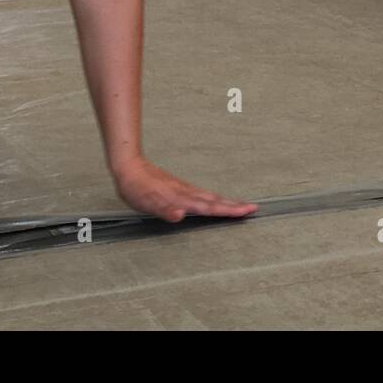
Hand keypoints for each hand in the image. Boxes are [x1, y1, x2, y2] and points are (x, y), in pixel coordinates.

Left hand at [113, 156, 257, 222]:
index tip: (247, 211)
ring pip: (210, 196)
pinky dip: (214, 199)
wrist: (129, 166)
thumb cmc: (136, 187)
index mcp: (181, 199)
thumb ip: (164, 210)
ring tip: (239, 205)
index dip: (229, 210)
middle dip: (235, 206)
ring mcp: (184, 189)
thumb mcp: (145, 202)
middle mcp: (186, 193)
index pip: (209, 207)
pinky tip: (214, 201)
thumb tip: (179, 216)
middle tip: (253, 208)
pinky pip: (202, 195)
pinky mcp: (179, 188)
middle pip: (215, 201)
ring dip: (227, 202)